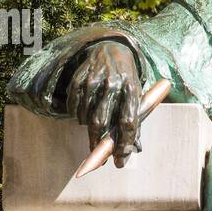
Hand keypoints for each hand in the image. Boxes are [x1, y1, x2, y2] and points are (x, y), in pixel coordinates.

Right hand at [65, 40, 142, 167]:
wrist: (113, 50)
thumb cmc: (128, 81)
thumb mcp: (137, 97)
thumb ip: (136, 122)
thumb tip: (134, 150)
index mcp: (132, 89)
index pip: (128, 121)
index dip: (124, 143)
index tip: (120, 160)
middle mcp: (113, 83)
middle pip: (101, 121)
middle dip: (98, 143)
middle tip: (99, 158)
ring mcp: (94, 79)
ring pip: (85, 115)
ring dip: (87, 128)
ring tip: (94, 129)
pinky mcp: (79, 77)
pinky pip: (73, 105)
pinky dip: (77, 115)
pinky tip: (83, 114)